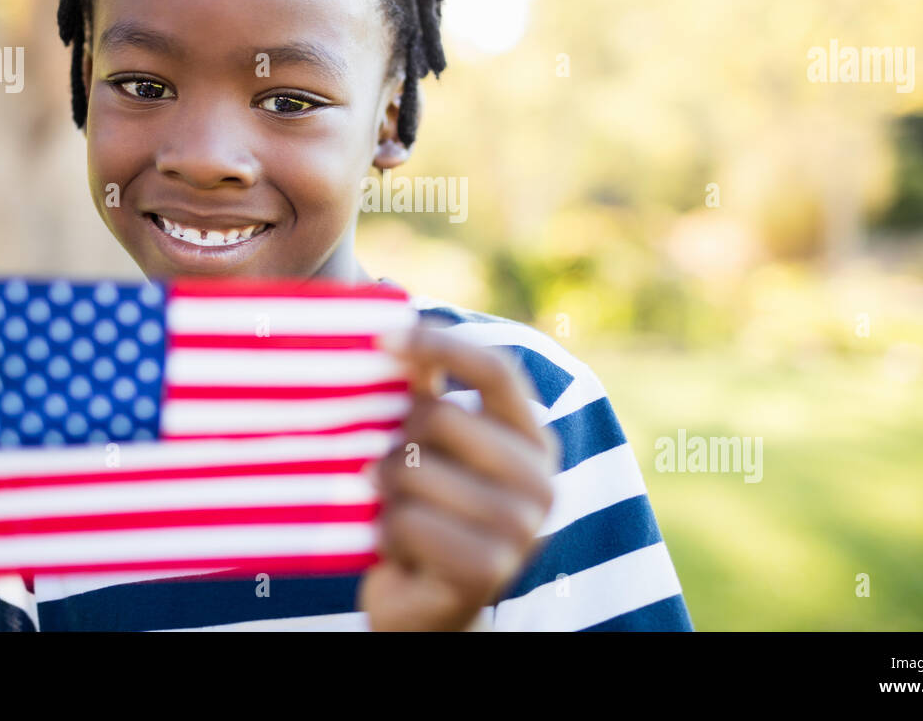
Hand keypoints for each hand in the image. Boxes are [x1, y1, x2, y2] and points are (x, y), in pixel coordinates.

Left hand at [359, 324, 559, 630]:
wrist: (432, 612)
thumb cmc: (426, 513)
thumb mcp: (428, 446)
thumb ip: (422, 386)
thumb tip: (394, 309)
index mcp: (534, 438)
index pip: (498, 369)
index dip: (440, 343)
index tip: (380, 335)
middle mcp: (542, 480)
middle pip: (440, 417)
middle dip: (394, 440)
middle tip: (385, 468)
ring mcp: (521, 529)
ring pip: (414, 471)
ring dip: (384, 491)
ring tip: (394, 511)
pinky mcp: (488, 572)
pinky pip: (407, 522)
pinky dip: (386, 533)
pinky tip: (400, 549)